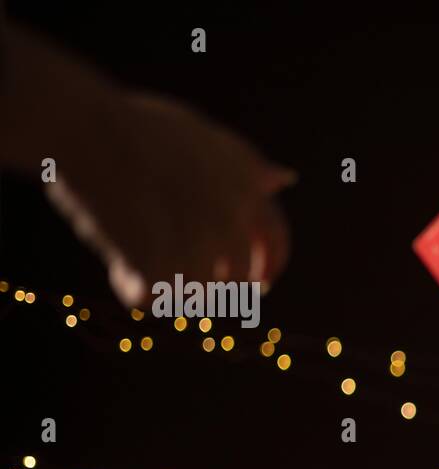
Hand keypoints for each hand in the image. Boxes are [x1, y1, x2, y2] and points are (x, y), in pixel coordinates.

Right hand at [44, 89, 292, 306]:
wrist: (82, 128)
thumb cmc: (130, 128)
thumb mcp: (199, 135)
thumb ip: (243, 166)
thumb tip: (284, 179)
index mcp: (247, 184)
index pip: (277, 241)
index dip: (269, 267)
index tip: (258, 283)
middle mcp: (233, 217)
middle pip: (236, 277)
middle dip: (208, 279)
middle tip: (173, 269)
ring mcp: (202, 243)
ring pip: (193, 292)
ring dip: (165, 280)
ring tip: (132, 245)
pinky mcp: (164, 265)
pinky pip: (152, 299)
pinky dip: (130, 286)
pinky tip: (116, 262)